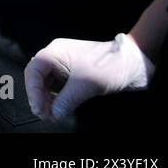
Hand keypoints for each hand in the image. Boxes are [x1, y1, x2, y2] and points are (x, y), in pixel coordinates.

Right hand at [25, 33, 153, 122]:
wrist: (135, 62)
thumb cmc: (110, 66)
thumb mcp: (86, 85)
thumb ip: (66, 100)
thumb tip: (53, 114)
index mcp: (55, 52)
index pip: (34, 71)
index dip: (33, 92)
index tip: (39, 110)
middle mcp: (57, 56)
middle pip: (37, 77)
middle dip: (39, 97)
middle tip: (45, 115)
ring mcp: (65, 65)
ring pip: (47, 83)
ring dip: (48, 99)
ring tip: (53, 114)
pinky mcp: (74, 74)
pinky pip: (59, 86)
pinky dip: (57, 98)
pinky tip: (61, 108)